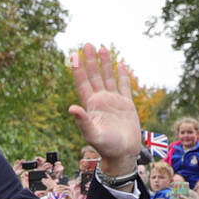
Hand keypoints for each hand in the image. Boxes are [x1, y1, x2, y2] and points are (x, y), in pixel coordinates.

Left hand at [69, 44, 141, 175]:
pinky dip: (122, 76)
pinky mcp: (126, 105)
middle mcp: (101, 101)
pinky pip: (124, 87)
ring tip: (102, 48)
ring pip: (108, 78)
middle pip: (94, 76)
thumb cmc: (106, 147)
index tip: (73, 55)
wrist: (123, 154)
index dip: (78, 69)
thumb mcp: (92, 134)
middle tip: (87, 44)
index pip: (83, 83)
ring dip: (105, 64)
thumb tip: (71, 108)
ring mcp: (114, 102)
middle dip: (90, 61)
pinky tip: (120, 65)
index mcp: (91, 106)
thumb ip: (82, 121)